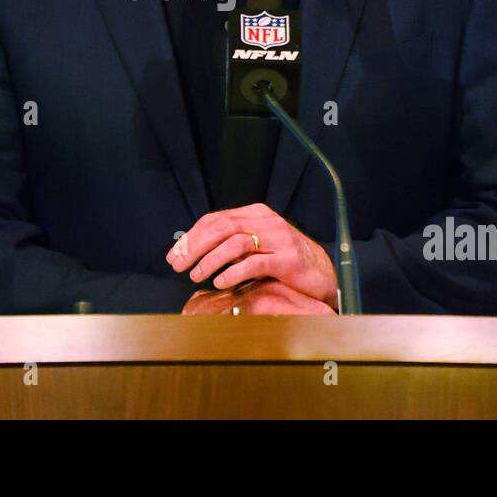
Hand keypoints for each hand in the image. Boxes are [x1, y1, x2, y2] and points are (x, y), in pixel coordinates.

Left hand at [167, 203, 337, 309]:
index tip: (174, 255)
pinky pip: (254, 263)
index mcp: (255, 214)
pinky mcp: (287, 259)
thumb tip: (195, 250)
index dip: (191, 237)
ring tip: (196, 276)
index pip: (215, 219)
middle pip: (220, 228)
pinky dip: (233, 272)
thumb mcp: (257, 245)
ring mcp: (277, 239)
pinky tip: (220, 282)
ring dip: (210, 260)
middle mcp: (265, 221)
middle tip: (178, 265)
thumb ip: (232, 242)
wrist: (322, 273)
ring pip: (234, 243)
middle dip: (194, 247)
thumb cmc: (283, 261)